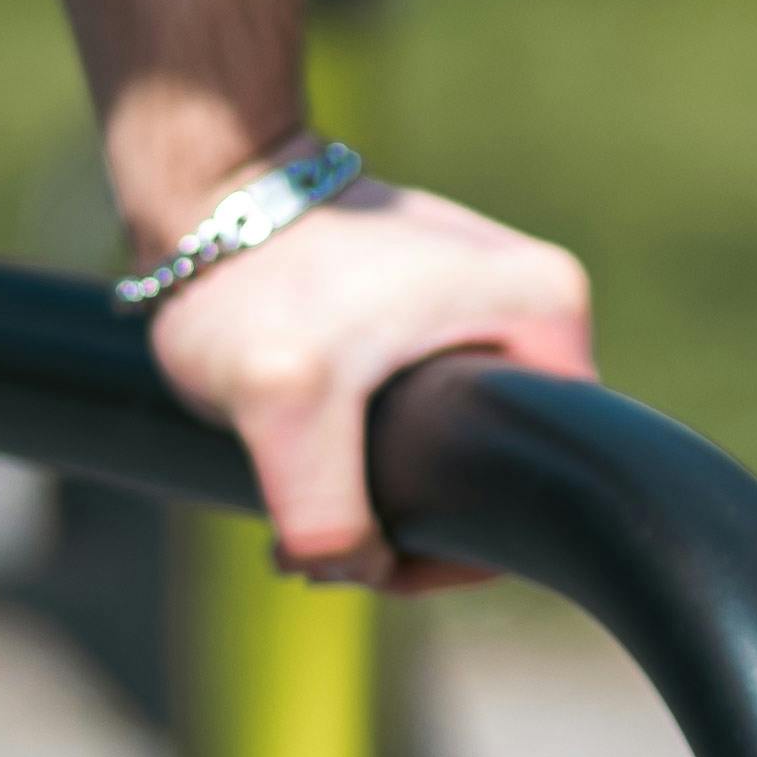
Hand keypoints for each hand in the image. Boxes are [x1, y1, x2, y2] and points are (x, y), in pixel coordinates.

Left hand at [145, 175, 592, 587]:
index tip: (372, 551)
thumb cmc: (252, 274)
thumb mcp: (283, 397)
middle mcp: (536, 304)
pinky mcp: (438, 306)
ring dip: (386, 488)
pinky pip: (429, 409)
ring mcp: (487, 303)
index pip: (533, 481)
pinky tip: (304, 459)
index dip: (457, 544)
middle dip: (416, 519)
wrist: (208, 185)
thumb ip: (329, 515)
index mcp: (549, 309)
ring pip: (455, 449)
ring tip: (304, 489)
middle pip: (493, 472)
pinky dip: (371, 444)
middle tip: (326, 536)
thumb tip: (362, 570)